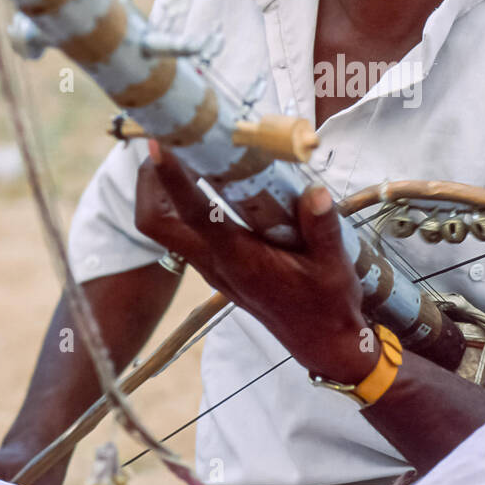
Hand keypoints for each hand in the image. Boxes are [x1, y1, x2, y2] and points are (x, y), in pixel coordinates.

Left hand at [135, 143, 372, 384]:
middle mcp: (215, 263)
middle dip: (149, 181)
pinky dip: (183, 202)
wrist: (322, 343)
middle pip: (154, 222)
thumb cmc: (327, 306)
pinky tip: (209, 179)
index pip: (194, 213)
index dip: (171, 178)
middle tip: (165, 141)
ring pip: (165, 227)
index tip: (158, 143)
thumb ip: (322, 227)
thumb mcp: (334, 268)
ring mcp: (212, 266)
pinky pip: (184, 232)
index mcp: (239, 260)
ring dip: (162, 190)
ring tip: (185, 151)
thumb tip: (314, 191)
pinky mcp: (218, 267)